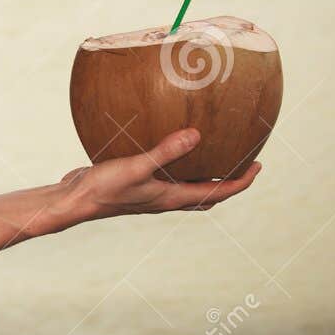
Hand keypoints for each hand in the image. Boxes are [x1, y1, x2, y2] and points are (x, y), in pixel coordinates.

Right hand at [60, 129, 259, 221]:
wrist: (75, 200)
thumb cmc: (106, 188)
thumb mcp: (138, 167)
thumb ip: (166, 152)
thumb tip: (197, 135)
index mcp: (173, 198)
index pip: (218, 193)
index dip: (241, 182)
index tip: (259, 167)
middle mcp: (166, 198)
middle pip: (207, 195)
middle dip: (227, 182)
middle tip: (242, 164)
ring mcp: (152, 193)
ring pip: (187, 188)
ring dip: (204, 176)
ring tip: (211, 155)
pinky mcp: (137, 183)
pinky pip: (166, 176)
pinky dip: (177, 165)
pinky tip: (167, 146)